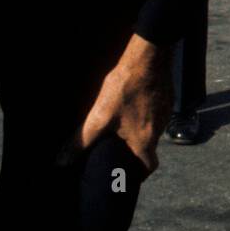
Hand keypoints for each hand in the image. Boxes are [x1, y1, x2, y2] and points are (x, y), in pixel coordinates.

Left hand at [66, 34, 172, 175]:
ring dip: (140, 130)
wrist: (149, 57)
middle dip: (135, 149)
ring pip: (153, 129)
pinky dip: (146, 114)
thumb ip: (81, 141)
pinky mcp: (167, 98)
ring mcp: (165, 112)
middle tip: (119, 146)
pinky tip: (133, 104)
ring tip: (123, 123)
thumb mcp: (99, 116)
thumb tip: (62, 161)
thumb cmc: (125, 87)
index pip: (148, 166)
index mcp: (144, 138)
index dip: (140, 173)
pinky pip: (157, 113)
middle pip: (149, 147)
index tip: (129, 173)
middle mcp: (159, 129)